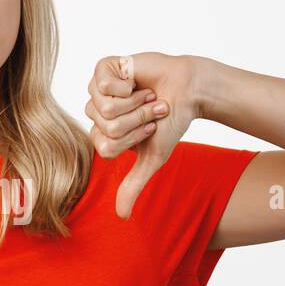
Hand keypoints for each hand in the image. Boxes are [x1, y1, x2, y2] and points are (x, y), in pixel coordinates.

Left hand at [85, 52, 203, 218]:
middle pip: (106, 128)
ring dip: (136, 104)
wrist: (188, 90)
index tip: (149, 129)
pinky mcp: (103, 68)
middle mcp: (96, 113)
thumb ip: (134, 185)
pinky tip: (135, 80)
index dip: (133, 138)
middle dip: (137, 120)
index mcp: (103, 134)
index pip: (105, 147)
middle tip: (151, 109)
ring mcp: (97, 90)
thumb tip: (121, 217)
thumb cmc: (170, 122)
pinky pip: (102, 85)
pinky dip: (127, 85)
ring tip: (146, 95)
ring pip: (105, 109)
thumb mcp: (152, 158)